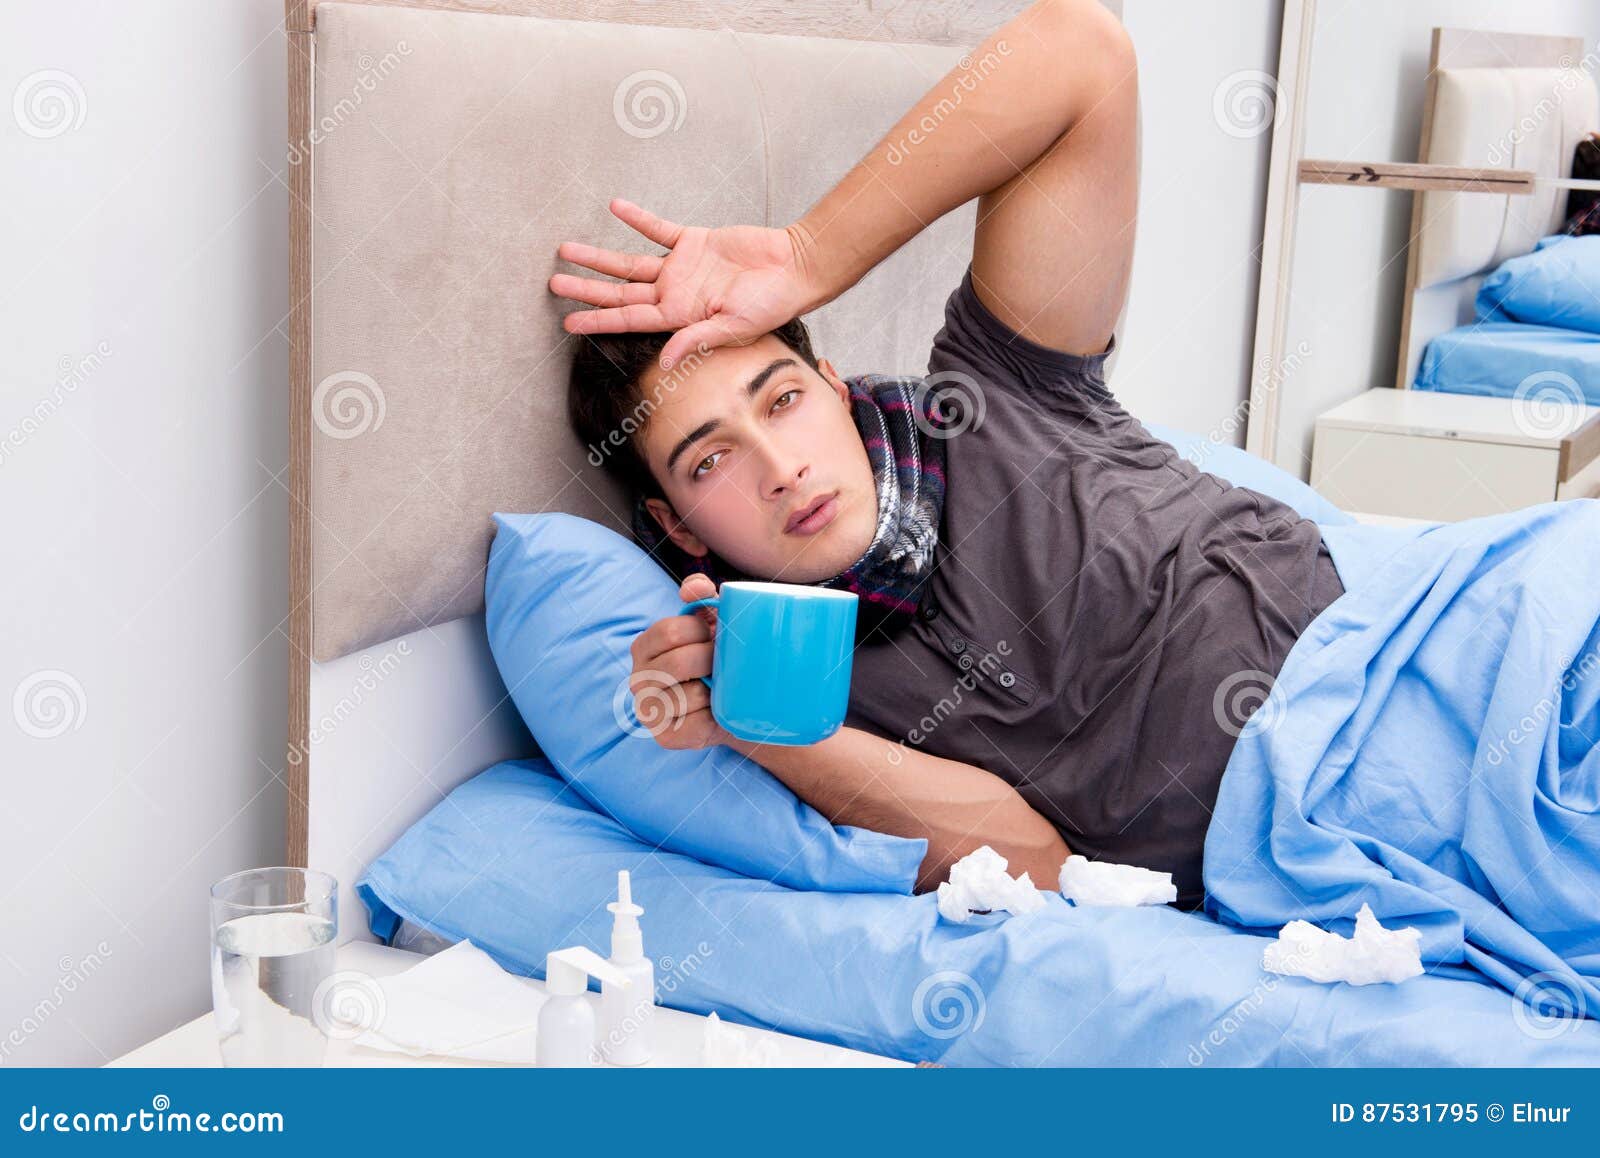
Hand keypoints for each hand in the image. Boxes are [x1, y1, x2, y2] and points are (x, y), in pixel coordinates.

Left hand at [550, 198, 819, 370]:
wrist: (795, 268)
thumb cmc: (772, 303)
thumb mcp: (735, 327)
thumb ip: (698, 339)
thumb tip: (665, 361)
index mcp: (680, 316)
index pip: (629, 320)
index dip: (598, 321)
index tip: (568, 322)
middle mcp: (675, 293)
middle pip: (620, 292)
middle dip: (586, 289)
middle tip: (553, 284)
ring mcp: (682, 267)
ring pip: (629, 262)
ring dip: (598, 257)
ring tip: (566, 250)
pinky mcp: (695, 241)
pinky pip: (658, 229)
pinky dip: (637, 218)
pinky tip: (614, 208)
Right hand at [626, 574, 729, 749]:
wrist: (735, 700)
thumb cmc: (718, 654)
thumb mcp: (712, 619)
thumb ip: (701, 595)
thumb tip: (693, 590)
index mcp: (644, 646)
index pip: (670, 631)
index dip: (700, 631)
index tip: (715, 635)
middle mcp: (638, 679)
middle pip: (679, 663)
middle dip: (711, 660)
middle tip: (725, 661)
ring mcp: (648, 711)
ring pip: (689, 695)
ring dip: (715, 690)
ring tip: (722, 686)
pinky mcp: (665, 738)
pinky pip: (696, 725)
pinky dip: (715, 717)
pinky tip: (718, 710)